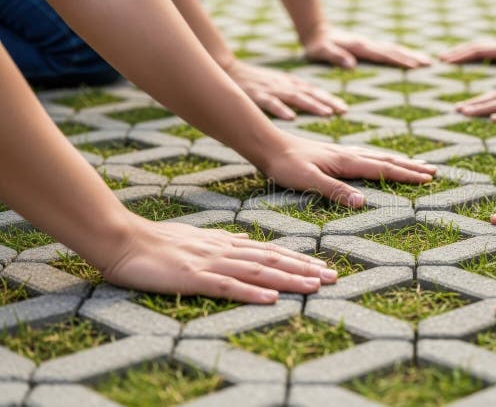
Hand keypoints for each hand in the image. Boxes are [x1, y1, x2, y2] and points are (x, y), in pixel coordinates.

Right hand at [101, 219, 336, 302]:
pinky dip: (252, 292)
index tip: (323, 266)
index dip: (298, 259)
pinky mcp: (193, 277)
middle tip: (333, 277)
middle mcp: (225, 251)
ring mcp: (210, 263)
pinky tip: (272, 298)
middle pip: (272, 260)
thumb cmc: (158, 241)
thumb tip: (247, 239)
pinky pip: (227, 286)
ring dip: (289, 279)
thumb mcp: (198, 237)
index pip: (270, 252)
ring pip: (258, 272)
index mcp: (226, 244)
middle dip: (305, 269)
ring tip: (314, 286)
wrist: (123, 238)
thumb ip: (225, 240)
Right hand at [225, 60, 346, 119]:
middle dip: (327, 101)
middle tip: (343, 110)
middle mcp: (283, 85)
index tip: (344, 108)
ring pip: (295, 97)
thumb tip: (308, 106)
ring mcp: (270, 89)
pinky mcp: (256, 94)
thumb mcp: (275, 85)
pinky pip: (270, 103)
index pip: (313, 91)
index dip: (329, 98)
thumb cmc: (252, 81)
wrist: (226, 69)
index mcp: (288, 83)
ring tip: (327, 113)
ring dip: (312, 105)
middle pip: (309, 93)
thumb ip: (291, 93)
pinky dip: (281, 110)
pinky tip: (291, 118)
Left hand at [265, 134, 436, 206]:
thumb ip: (335, 190)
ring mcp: (341, 152)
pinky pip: (365, 156)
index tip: (428, 178)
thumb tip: (364, 202)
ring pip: (377, 156)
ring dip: (399, 161)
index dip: (407, 174)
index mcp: (346, 161)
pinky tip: (379, 160)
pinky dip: (381, 158)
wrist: (267, 144)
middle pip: (386, 160)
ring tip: (415, 164)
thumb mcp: (308, 180)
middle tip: (433, 171)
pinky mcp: (333, 154)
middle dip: (410, 166)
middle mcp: (348, 154)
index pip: (383, 168)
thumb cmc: (285, 165)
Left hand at [303, 29, 431, 68]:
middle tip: (431, 64)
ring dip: (411, 55)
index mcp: (360, 47)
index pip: (384, 55)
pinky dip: (402, 54)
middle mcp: (368, 44)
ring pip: (394, 49)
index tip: (415, 66)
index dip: (399, 61)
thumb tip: (351, 65)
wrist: (316, 31)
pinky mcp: (369, 46)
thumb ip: (335, 57)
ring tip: (428, 62)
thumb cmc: (317, 46)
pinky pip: (389, 50)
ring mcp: (370, 44)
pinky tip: (410, 59)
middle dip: (413, 57)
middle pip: (395, 51)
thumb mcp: (321, 52)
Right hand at [439, 36, 495, 67]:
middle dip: (456, 53)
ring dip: (462, 53)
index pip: (478, 52)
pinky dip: (472, 55)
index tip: (446, 60)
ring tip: (448, 58)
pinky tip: (469, 62)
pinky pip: (484, 53)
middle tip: (439, 59)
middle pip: (473, 48)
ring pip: (477, 49)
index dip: (461, 56)